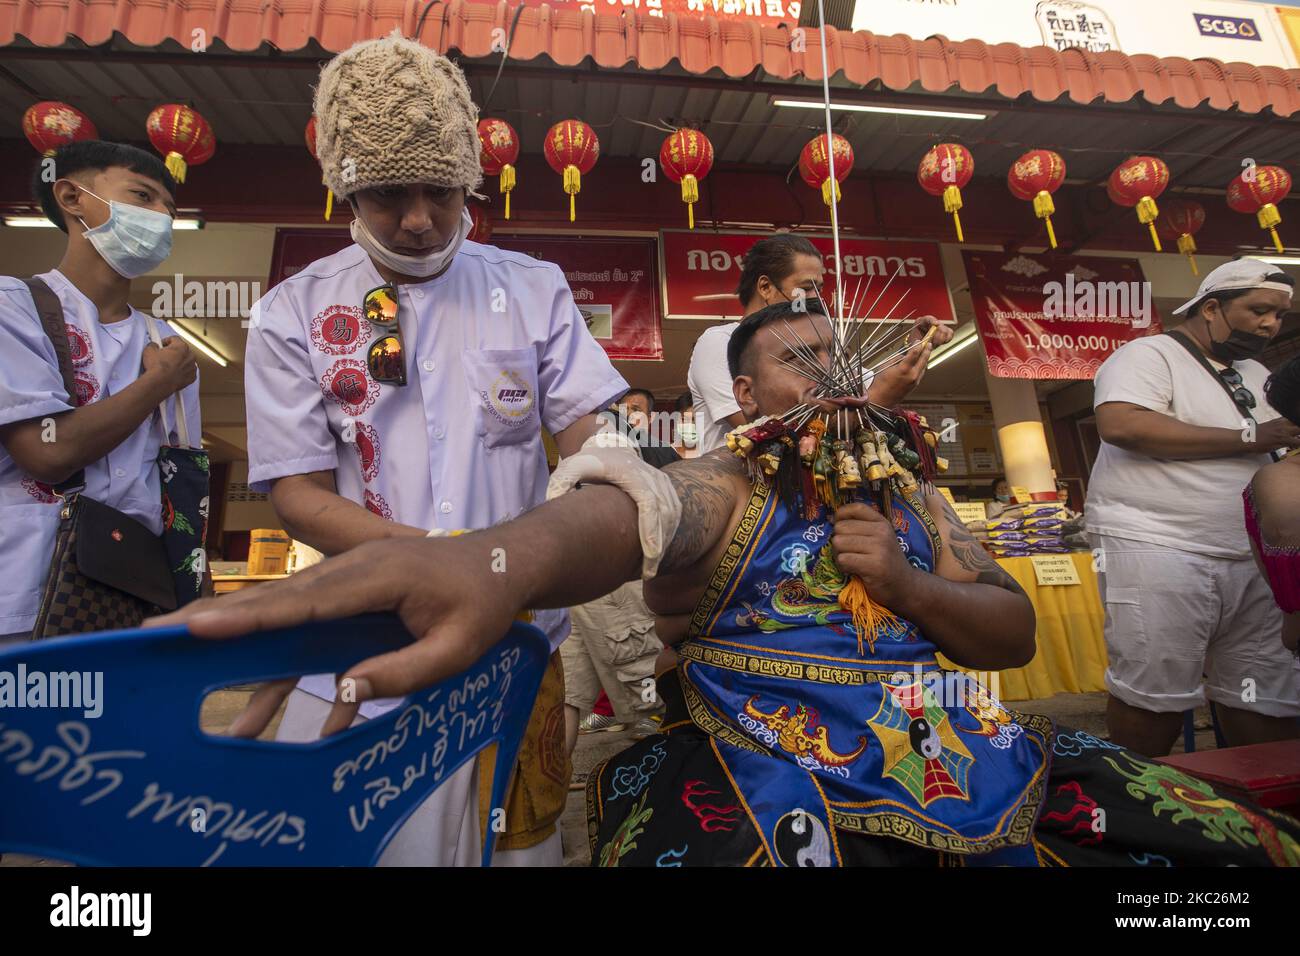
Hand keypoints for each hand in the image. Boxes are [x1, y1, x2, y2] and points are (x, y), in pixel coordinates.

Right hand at [142, 335, 197, 394]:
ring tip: (168, 366)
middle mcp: (190, 355)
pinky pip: (188, 372)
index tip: (161, 345)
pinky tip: (173, 374)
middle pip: (182, 350)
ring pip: (186, 361)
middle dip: (173, 352)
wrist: (160, 382)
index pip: (174, 339)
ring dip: (179, 362)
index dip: (166, 341)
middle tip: (164, 356)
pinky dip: (182, 372)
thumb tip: (154, 346)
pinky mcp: (192, 377)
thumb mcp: (149, 350)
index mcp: (182, 346)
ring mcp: (192, 367)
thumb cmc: (157, 367)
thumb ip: (154, 345)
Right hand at [146, 535, 522, 737]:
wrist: (504, 563)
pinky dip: (285, 664)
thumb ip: (403, 672)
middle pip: (278, 601)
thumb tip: (344, 693)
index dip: (250, 619)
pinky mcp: (353, 594)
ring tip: (181, 658)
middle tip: (157, 635)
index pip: (304, 603)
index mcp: (379, 577)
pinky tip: (264, 713)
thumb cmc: (484, 603)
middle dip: (217, 620)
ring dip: (239, 641)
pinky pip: (310, 629)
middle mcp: (354, 571)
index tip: (199, 628)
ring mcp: (351, 579)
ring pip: (286, 614)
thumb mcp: (458, 647)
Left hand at [829, 502, 914, 609]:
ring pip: (839, 543)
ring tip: (851, 563)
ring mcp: (879, 548)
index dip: (840, 515)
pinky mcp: (874, 566)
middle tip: (849, 554)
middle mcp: (882, 532)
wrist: (905, 586)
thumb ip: (859, 527)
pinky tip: (853, 571)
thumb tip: (830, 518)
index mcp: (882, 523)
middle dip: (838, 542)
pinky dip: (843, 567)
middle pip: (840, 528)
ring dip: (839, 556)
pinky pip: (843, 559)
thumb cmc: (885, 562)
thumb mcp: (878, 539)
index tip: (839, 527)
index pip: (856, 508)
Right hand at [865, 316, 951, 406]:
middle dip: (926, 350)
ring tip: (925, 351)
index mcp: (903, 369)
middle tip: (928, 343)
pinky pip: (921, 373)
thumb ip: (897, 359)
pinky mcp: (915, 385)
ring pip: (924, 366)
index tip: (918, 340)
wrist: (880, 400)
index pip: (915, 353)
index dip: (917, 345)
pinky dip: (921, 366)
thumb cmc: (880, 384)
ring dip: (925, 358)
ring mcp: (915, 381)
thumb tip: (904, 355)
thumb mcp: (885, 366)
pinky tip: (920, 363)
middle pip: (923, 359)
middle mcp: (912, 375)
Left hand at [1252, 417, 1299, 451]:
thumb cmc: (1257, 445)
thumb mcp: (1273, 449)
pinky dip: (1290, 421)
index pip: (1299, 441)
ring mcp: (1279, 423)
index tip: (1298, 445)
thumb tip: (1292, 445)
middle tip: (1298, 437)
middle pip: (1299, 428)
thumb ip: (1285, 445)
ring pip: (1294, 421)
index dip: (1299, 444)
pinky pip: (1287, 418)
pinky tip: (1289, 426)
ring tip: (1296, 431)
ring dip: (1296, 426)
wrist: (1246, 438)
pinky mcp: (1275, 420)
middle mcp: (1283, 429)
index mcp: (1283, 438)